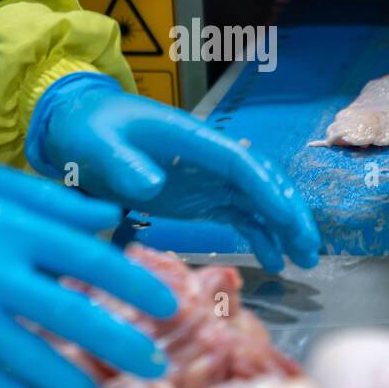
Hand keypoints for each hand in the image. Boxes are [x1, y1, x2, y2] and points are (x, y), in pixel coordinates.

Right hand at [0, 144, 177, 387]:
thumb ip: (49, 200)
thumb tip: (108, 217)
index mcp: (8, 224)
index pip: (89, 258)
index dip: (134, 284)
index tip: (167, 306)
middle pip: (72, 317)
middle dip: (122, 345)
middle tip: (155, 367)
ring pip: (32, 360)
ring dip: (74, 384)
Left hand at [26, 73, 320, 271]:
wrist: (77, 127)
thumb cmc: (87, 129)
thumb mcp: (95, 143)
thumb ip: (122, 162)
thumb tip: (152, 184)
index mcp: (191, 139)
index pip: (240, 163)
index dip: (267, 189)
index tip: (288, 218)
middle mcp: (209, 158)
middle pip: (262, 181)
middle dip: (289, 212)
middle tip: (311, 247)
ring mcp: (207, 179)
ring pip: (258, 201)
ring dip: (283, 228)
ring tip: (306, 260)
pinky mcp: (200, 197)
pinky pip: (239, 215)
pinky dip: (259, 236)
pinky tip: (274, 260)